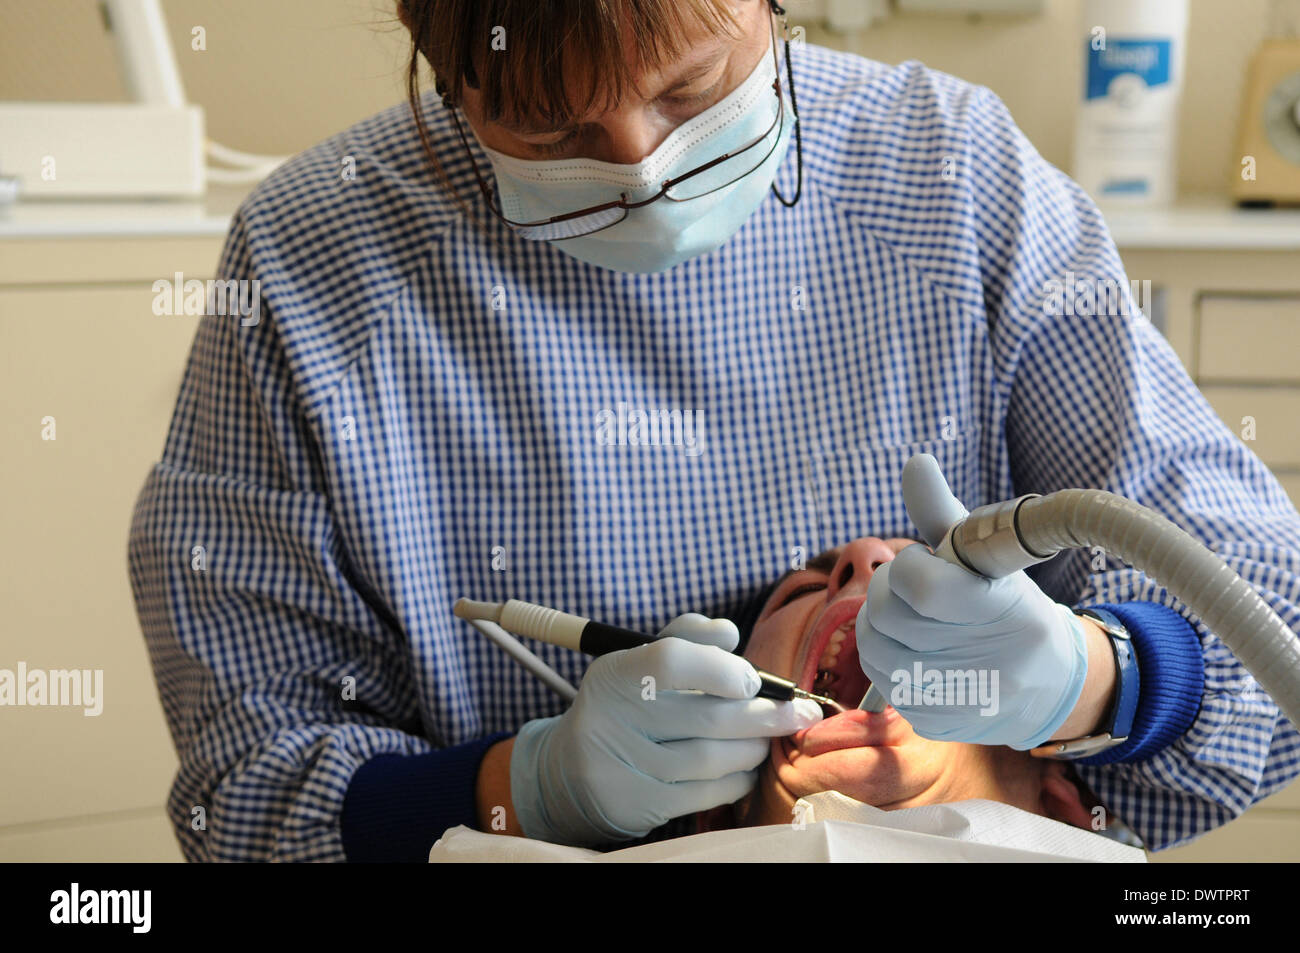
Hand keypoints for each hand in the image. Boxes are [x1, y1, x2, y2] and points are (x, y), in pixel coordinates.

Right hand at [510, 613, 822, 845]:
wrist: (572, 771)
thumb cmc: (625, 703)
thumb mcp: (641, 658)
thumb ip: (688, 637)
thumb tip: (729, 634)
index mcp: (615, 674)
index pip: (673, 661)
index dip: (722, 669)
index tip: (751, 680)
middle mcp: (613, 721)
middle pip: (708, 719)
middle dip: (767, 715)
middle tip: (802, 712)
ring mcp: (625, 768)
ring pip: (713, 760)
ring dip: (755, 748)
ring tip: (766, 738)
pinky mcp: (639, 807)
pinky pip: (707, 793)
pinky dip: (738, 779)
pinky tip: (744, 766)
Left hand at [855, 455, 1088, 748]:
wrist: (1049, 685)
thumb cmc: (1009, 604)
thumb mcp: (985, 553)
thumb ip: (940, 511)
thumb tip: (914, 462)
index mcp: (998, 608)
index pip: (916, 584)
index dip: (910, 566)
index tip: (926, 561)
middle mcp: (982, 659)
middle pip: (884, 614)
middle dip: (890, 593)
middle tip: (917, 590)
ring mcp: (957, 697)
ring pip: (873, 647)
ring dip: (882, 624)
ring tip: (914, 617)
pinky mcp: (935, 722)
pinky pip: (882, 680)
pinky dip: (889, 658)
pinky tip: (918, 650)